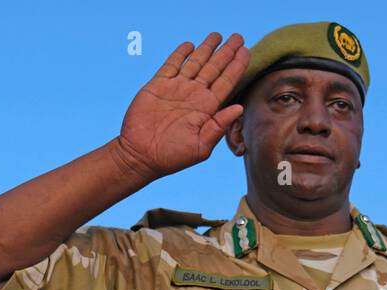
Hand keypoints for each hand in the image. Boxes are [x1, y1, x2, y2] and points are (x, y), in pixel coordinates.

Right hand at [116, 32, 249, 179]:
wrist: (140, 156)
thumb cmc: (172, 157)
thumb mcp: (201, 147)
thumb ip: (219, 126)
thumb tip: (239, 108)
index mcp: (206, 108)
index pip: (226, 81)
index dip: (237, 66)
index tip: (247, 51)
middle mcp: (194, 95)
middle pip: (214, 67)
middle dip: (226, 52)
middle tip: (238, 37)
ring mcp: (176, 89)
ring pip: (195, 62)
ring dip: (207, 48)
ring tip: (217, 35)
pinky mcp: (157, 86)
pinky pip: (171, 65)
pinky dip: (180, 54)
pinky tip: (190, 45)